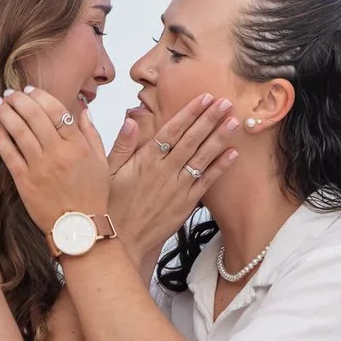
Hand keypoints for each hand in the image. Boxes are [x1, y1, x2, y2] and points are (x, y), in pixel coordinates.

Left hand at [0, 86, 110, 229]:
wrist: (78, 228)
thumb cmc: (91, 195)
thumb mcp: (100, 162)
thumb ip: (91, 133)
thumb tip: (82, 109)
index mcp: (77, 146)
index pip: (56, 111)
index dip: (40, 96)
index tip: (30, 89)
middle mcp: (58, 154)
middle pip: (34, 117)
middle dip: (19, 100)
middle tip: (9, 92)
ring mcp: (40, 167)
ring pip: (19, 132)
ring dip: (6, 113)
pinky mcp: (24, 181)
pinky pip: (9, 154)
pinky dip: (1, 138)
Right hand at [109, 93, 239, 261]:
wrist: (121, 242)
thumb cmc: (112, 206)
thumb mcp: (106, 172)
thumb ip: (121, 145)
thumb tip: (131, 121)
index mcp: (146, 160)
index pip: (172, 130)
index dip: (189, 113)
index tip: (204, 98)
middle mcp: (165, 171)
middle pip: (191, 139)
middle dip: (209, 119)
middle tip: (225, 102)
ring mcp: (178, 187)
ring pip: (202, 158)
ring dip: (219, 138)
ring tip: (234, 121)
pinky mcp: (186, 204)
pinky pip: (206, 182)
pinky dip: (220, 167)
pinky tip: (233, 154)